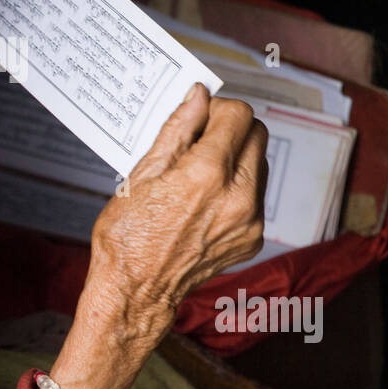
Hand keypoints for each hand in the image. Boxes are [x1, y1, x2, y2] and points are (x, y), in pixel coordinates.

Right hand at [47, 85, 266, 388]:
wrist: (136, 292)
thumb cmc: (127, 236)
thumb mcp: (141, 173)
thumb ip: (177, 129)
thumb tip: (197, 97)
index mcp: (207, 174)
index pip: (238, 114)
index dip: (216, 110)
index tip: (197, 119)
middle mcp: (237, 196)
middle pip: (257, 134)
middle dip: (230, 130)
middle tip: (197, 145)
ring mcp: (250, 220)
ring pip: (260, 163)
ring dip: (236, 158)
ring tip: (198, 178)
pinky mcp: (253, 237)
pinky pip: (256, 195)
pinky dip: (236, 188)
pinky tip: (204, 203)